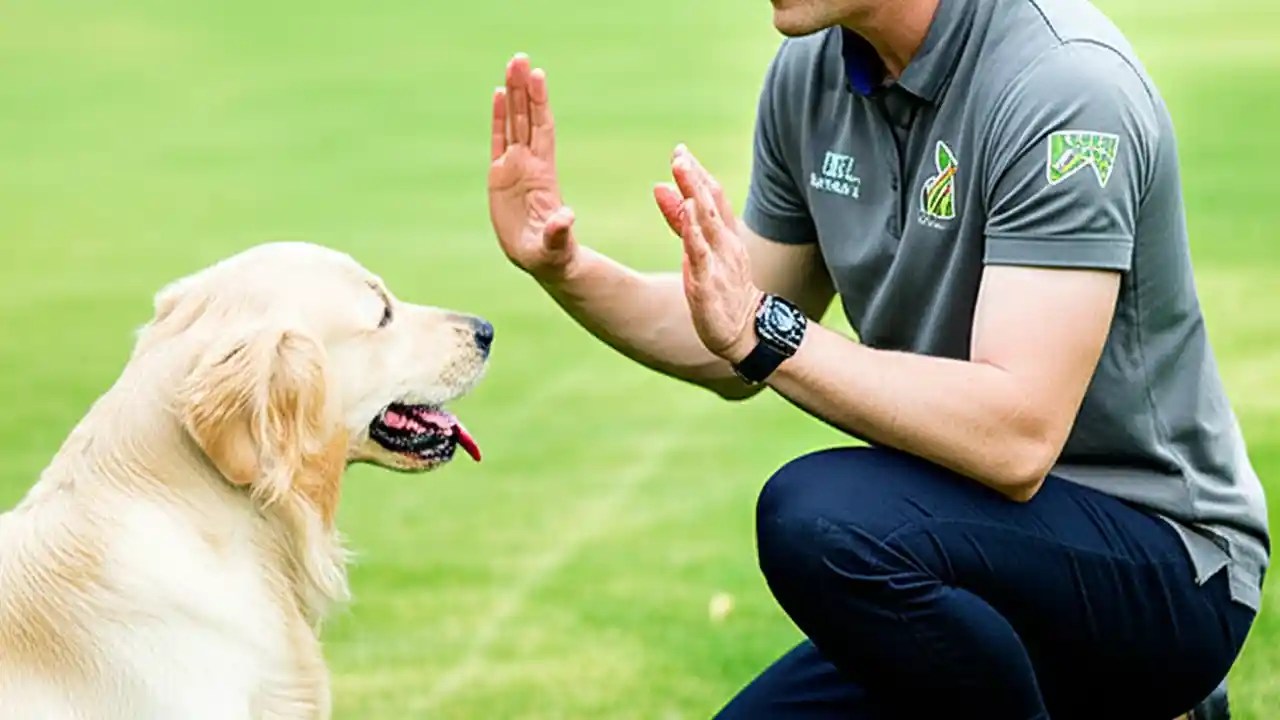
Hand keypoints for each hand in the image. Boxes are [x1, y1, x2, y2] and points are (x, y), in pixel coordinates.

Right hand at [488, 53, 577, 280]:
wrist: (544, 260)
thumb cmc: (553, 254)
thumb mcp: (556, 243)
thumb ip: (559, 230)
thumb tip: (567, 217)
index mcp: (543, 175)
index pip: (541, 130)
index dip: (540, 103)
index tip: (537, 77)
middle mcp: (530, 165)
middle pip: (527, 118)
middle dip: (524, 88)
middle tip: (520, 57)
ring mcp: (515, 168)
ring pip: (514, 123)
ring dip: (513, 95)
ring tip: (511, 65)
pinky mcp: (500, 177)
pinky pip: (499, 140)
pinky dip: (499, 118)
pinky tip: (499, 95)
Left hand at [654, 146, 763, 362]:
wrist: (746, 331)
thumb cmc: (724, 290)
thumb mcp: (702, 250)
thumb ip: (681, 220)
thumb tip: (660, 187)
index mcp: (724, 235)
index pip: (713, 197)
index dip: (698, 173)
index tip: (681, 151)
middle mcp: (724, 244)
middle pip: (711, 203)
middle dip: (694, 177)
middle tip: (679, 153)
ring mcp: (719, 262)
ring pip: (708, 222)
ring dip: (695, 194)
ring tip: (682, 171)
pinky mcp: (708, 282)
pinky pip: (701, 253)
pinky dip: (694, 231)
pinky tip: (688, 212)